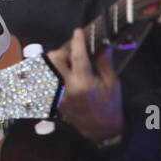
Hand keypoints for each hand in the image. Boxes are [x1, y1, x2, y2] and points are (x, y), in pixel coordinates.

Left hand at [46, 28, 123, 143]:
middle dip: (63, 51)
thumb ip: (104, 62)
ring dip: (56, 62)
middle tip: (73, 52)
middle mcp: (68, 88)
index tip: (78, 32)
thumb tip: (102, 45)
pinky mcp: (54, 99)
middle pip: (55, 60)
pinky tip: (64, 74)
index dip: (78, 41)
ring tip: (68, 63)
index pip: (78, 56)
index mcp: (84, 83)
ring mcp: (58, 94)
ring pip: (48, 69)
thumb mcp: (112, 83)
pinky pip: (49, 80)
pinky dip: (54, 73)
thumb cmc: (110, 104)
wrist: (101, 129)